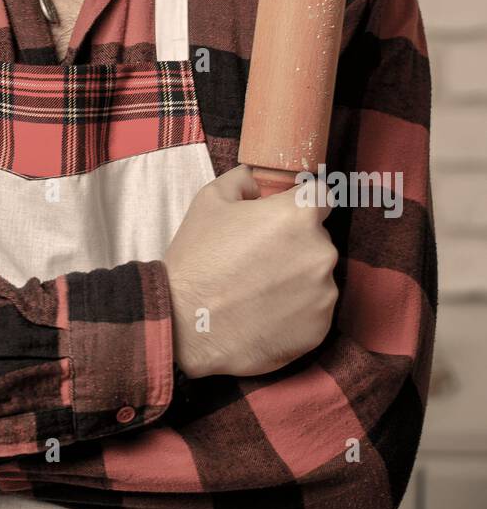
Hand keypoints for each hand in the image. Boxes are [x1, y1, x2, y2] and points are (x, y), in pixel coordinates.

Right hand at [163, 164, 338, 378]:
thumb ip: (243, 180)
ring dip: (297, 278)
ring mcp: (324, 293)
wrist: (185, 325)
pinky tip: (265, 312)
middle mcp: (321, 252)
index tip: (286, 215)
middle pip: (318, 239)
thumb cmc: (197, 259)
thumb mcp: (210, 200)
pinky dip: (296, 310)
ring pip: (317, 276)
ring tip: (259, 290)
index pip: (321, 196)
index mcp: (298, 215)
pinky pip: (314, 310)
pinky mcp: (320, 328)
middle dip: (295, 243)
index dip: (302, 203)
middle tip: (261, 257)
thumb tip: (258, 181)